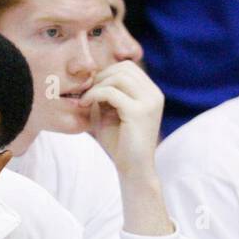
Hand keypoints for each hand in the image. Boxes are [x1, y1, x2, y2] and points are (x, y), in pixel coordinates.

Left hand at [81, 61, 163, 175]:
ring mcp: (149, 101)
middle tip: (85, 94)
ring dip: (96, 86)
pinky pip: (111, 93)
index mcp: (151, 93)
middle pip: (124, 68)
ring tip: (84, 101)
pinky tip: (84, 105)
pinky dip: (94, 95)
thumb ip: (105, 95)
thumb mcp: (111, 114)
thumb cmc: (121, 145)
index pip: (128, 68)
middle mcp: (154, 94)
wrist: (133, 170)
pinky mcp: (139, 112)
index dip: (106, 73)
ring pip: (118, 77)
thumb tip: (92, 76)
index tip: (91, 89)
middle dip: (101, 77)